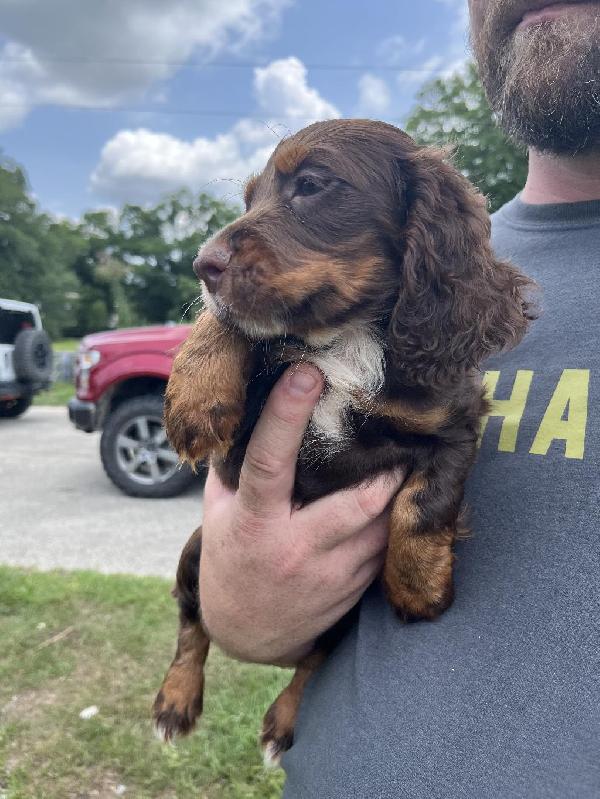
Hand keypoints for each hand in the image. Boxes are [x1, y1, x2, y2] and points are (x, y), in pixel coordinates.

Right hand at [199, 364, 404, 663]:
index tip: (306, 373)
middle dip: (386, 470)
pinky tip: (398, 506)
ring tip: (409, 464)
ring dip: (397, 496)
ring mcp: (327, 576)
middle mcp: (294, 548)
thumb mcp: (219, 513)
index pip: (269, 461)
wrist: (244, 634)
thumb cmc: (230, 560)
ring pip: (380, 528)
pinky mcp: (350, 593)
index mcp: (255, 521)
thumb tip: (244, 412)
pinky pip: (382, 552)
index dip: (286, 414)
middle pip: (357, 503)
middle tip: (401, 437)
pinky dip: (392, 526)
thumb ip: (232, 468)